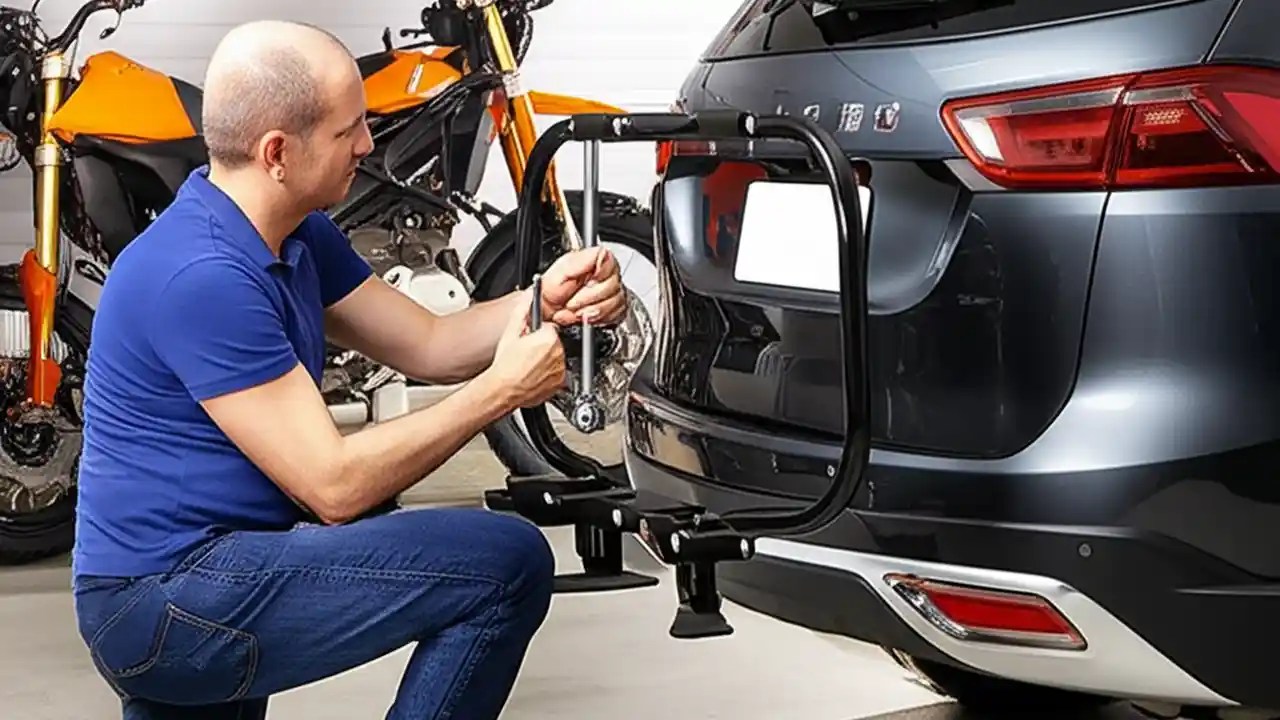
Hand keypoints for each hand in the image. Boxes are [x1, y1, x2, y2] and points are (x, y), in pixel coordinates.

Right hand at [485, 290, 566, 408]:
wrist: (503, 390)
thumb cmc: (505, 365)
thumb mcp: (511, 333)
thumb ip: (522, 311)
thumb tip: (528, 297)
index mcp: (549, 338)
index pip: (549, 328)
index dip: (537, 333)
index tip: (528, 340)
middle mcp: (559, 353)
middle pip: (554, 342)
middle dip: (542, 345)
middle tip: (526, 353)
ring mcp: (561, 370)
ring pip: (556, 358)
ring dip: (546, 359)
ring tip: (529, 365)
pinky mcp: (560, 383)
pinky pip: (558, 374)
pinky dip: (549, 373)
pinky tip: (534, 374)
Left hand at [540, 247, 626, 326]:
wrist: (545, 319)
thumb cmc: (547, 297)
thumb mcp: (555, 275)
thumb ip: (578, 261)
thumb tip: (600, 253)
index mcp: (591, 262)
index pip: (608, 260)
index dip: (597, 275)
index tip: (584, 284)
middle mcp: (604, 277)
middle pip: (614, 284)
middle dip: (589, 298)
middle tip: (572, 303)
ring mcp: (611, 295)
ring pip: (616, 301)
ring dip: (592, 311)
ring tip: (575, 312)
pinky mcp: (614, 313)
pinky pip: (616, 315)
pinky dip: (599, 319)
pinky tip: (585, 318)